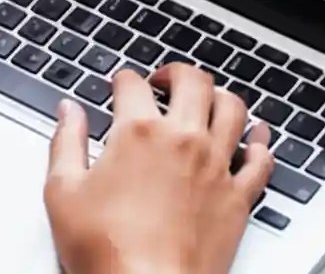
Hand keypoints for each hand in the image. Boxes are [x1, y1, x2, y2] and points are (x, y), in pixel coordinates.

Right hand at [44, 65, 274, 273]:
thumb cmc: (105, 252)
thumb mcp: (63, 193)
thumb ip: (66, 143)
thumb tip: (68, 112)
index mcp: (138, 133)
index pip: (133, 83)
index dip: (123, 79)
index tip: (121, 85)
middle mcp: (183, 140)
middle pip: (193, 81)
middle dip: (177, 73)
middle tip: (166, 81)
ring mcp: (216, 166)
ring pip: (233, 108)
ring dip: (219, 96)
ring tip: (207, 100)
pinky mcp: (238, 197)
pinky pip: (262, 159)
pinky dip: (261, 143)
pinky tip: (256, 137)